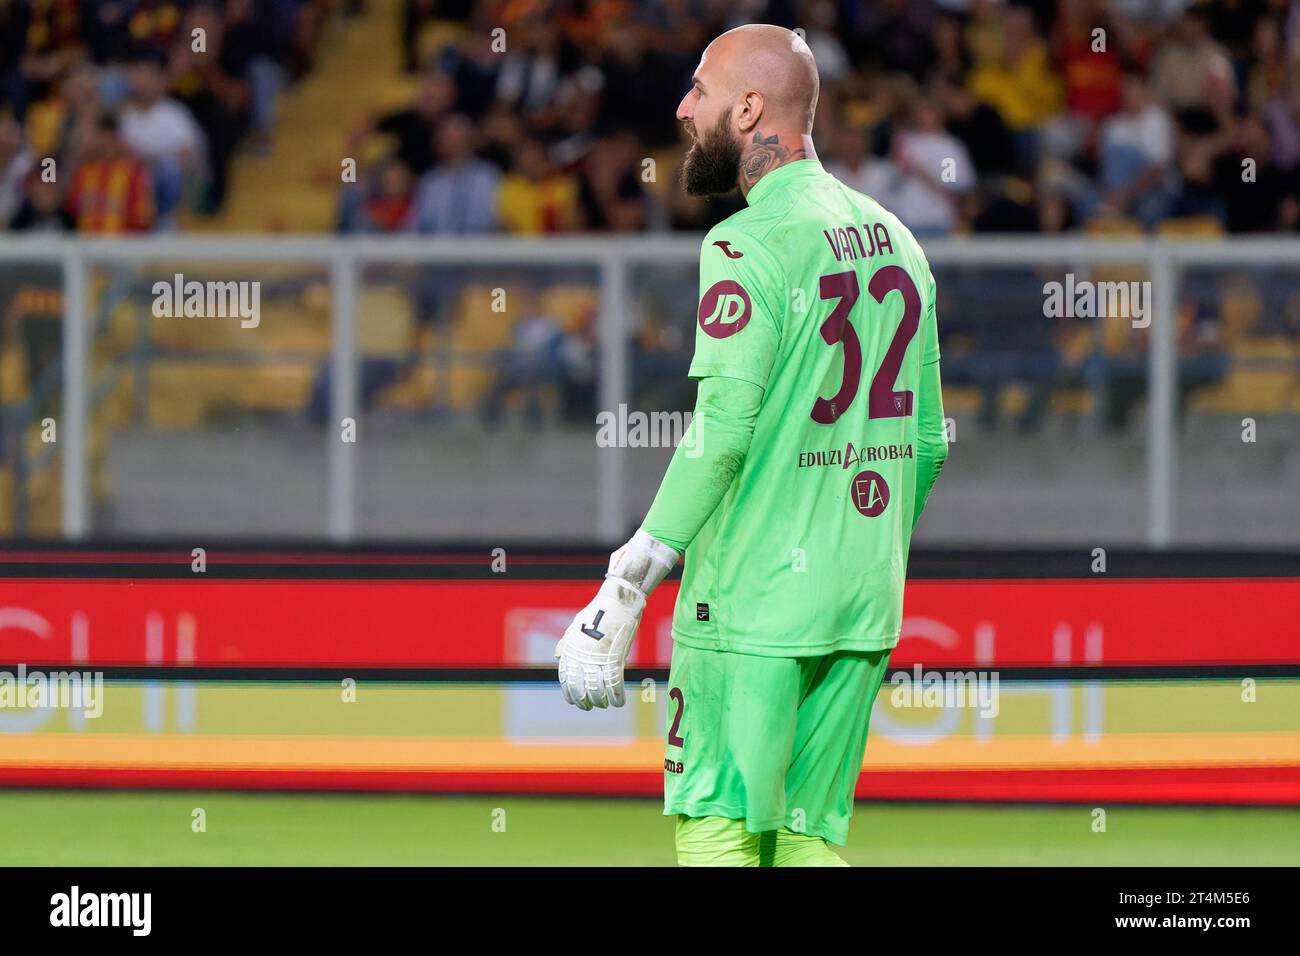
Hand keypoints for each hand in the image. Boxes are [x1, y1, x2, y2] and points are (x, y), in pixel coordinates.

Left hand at [556, 530, 678, 709]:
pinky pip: (615, 683)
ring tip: (604, 705)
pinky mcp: (616, 656)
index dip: (569, 693)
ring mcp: (598, 657)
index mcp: (571, 648)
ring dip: (600, 701)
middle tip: (589, 707)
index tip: (574, 701)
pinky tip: (619, 703)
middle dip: (584, 701)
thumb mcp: (576, 625)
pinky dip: (617, 696)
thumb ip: (567, 642)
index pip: (565, 678)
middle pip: (580, 687)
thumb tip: (557, 656)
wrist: (618, 600)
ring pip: (597, 689)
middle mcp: (582, 655)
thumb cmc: (597, 611)